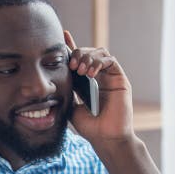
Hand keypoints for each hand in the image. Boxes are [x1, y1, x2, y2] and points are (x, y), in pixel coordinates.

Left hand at [64, 30, 134, 147]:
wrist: (106, 138)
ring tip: (80, 70)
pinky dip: (99, 62)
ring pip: (99, 52)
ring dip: (88, 57)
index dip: (71, 46)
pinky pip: (110, 60)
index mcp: (86, 82)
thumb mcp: (70, 106)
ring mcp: (110, 77)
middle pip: (88, 52)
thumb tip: (54, 76)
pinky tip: (91, 73)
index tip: (63, 36)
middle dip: (78, 53)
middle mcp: (99, 77)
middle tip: (71, 65)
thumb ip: (66, 90)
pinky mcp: (120, 79)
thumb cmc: (90, 127)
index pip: (79, 59)